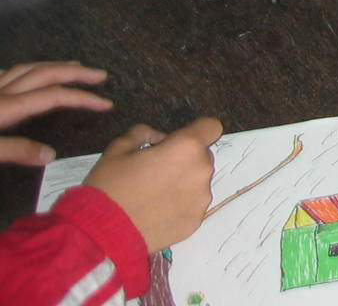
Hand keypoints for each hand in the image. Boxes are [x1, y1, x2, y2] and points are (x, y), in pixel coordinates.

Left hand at [0, 62, 111, 166]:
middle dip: (76, 73)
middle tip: (100, 75)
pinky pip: (6, 74)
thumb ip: (15, 151)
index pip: (53, 96)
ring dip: (53, 66)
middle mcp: (1, 91)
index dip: (82, 98)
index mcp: (5, 107)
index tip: (107, 104)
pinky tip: (27, 74)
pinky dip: (24, 71)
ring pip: (27, 68)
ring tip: (73, 66)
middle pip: (45, 74)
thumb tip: (50, 155)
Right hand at [83, 118, 220, 253]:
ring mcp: (201, 200)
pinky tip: (155, 213)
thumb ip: (143, 133)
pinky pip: (192, 205)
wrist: (100, 235)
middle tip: (156, 170)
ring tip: (153, 196)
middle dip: (185, 159)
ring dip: (183, 183)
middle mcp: (201, 171)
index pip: (211, 127)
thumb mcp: (118, 148)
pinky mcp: (195, 222)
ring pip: (198, 182)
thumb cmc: (109, 186)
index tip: (177, 141)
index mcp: (187, 147)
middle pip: (203, 156)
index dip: (196, 131)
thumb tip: (159, 138)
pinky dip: (179, 206)